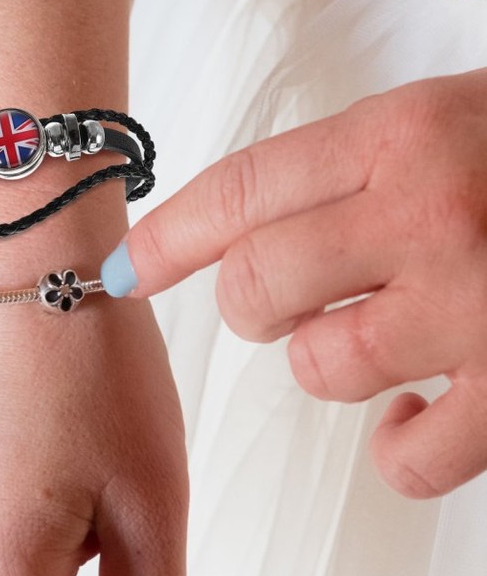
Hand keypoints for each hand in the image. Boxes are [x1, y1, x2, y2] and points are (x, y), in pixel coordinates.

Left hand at [109, 69, 486, 499]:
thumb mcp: (445, 119)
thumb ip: (348, 166)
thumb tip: (241, 229)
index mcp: (402, 134)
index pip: (241, 188)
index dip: (168, 236)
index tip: (126, 270)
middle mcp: (432, 213)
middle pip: (258, 285)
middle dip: (248, 305)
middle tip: (276, 301)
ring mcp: (480, 304)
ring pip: (321, 368)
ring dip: (324, 364)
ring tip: (371, 337)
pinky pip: (411, 456)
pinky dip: (401, 446)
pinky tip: (420, 408)